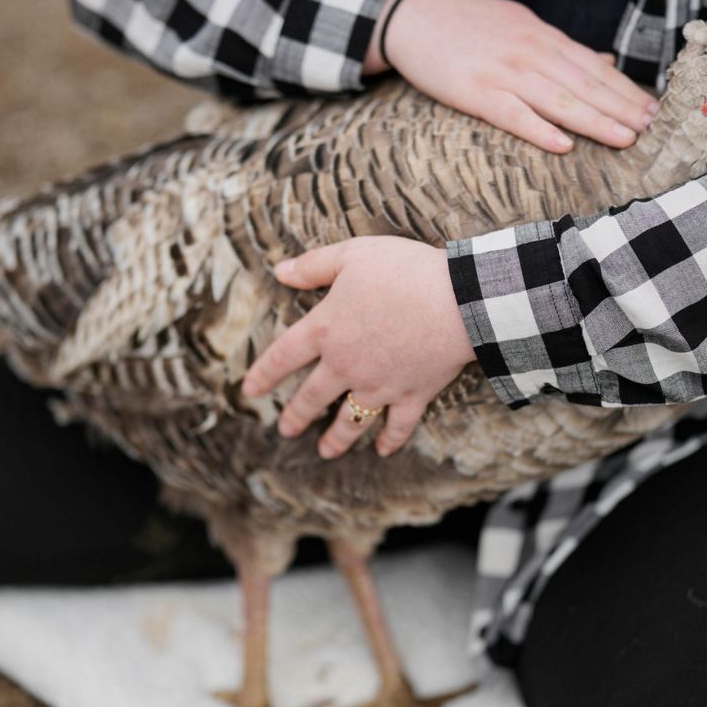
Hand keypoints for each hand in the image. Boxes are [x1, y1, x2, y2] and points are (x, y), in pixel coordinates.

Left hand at [242, 238, 475, 458]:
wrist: (458, 301)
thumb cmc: (405, 271)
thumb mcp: (352, 254)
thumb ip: (313, 266)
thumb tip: (278, 271)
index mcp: (326, 329)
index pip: (284, 356)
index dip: (263, 374)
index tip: (248, 390)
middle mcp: (345, 365)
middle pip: (312, 397)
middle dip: (296, 416)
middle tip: (285, 430)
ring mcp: (379, 385)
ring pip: (350, 420)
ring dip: (335, 438)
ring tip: (324, 451)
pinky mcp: (412, 395)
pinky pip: (397, 426)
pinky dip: (390, 440)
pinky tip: (382, 451)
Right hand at [364, 0, 658, 152]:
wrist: (413, 19)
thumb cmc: (465, 26)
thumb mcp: (517, 26)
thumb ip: (557, 48)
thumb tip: (600, 63)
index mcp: (540, 37)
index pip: (592, 66)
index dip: (624, 89)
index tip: (652, 108)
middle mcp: (529, 53)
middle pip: (584, 83)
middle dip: (621, 107)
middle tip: (651, 127)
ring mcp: (502, 73)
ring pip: (558, 99)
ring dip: (595, 120)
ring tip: (624, 138)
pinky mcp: (475, 93)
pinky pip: (513, 115)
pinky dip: (539, 129)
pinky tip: (564, 144)